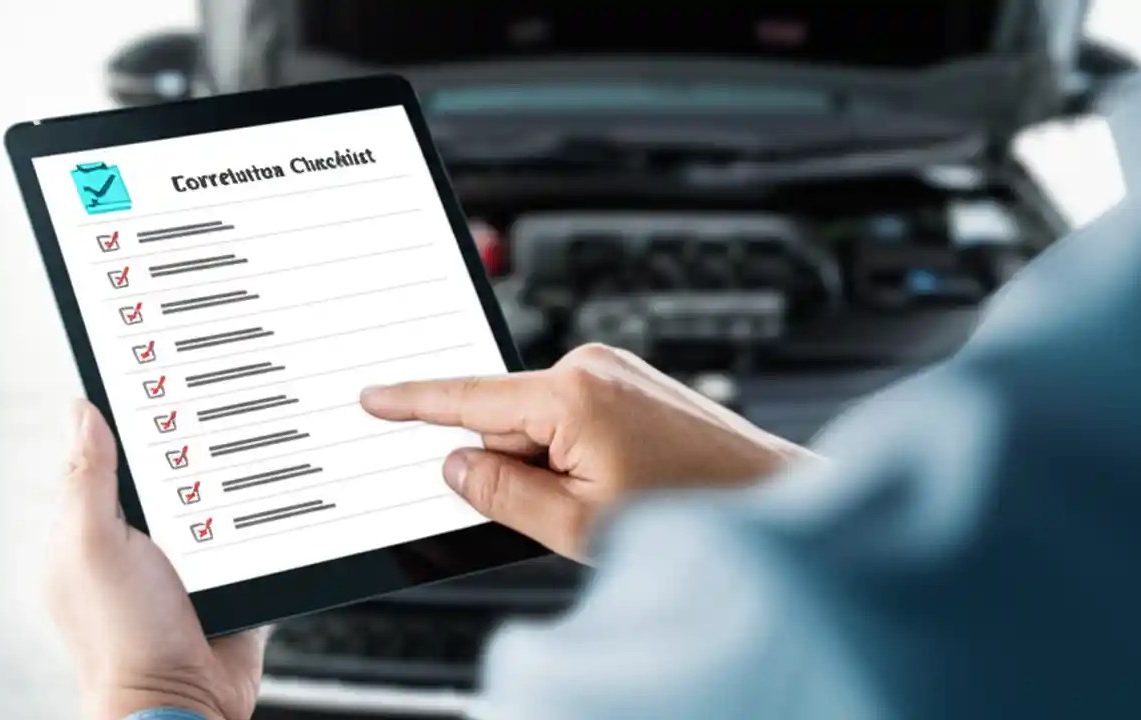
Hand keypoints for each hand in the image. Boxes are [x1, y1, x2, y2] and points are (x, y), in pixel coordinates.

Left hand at [48, 401, 266, 719]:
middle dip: (209, 444)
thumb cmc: (123, 638)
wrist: (184, 704)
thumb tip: (80, 411)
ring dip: (248, 483)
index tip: (173, 367)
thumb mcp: (93, 546)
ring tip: (275, 441)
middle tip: (240, 397)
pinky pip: (261, 538)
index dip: (143, 414)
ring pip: (227, 500)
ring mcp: (194, 562)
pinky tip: (288, 501)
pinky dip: (275, 523)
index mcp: (99, 527)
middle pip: (183, 470)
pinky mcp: (235, 581)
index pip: (120, 454)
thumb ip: (88, 481)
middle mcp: (146, 542)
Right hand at [361, 344, 814, 559]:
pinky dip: (573, 452)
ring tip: (608, 499)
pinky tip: (616, 483)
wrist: (767, 497)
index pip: (469, 397)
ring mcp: (616, 370)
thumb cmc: (690, 511)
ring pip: (540, 423)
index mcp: (573, 393)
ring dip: (551, 464)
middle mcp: (593, 366)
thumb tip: (456, 465)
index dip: (413, 403)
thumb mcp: (577, 524)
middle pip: (507, 419)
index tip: (373, 398)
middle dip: (515, 464)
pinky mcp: (631, 382)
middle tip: (564, 509)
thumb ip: (501, 492)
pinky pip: (571, 417)